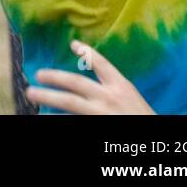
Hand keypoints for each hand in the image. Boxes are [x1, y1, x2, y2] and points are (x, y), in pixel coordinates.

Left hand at [26, 40, 154, 113]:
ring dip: (47, 96)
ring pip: (68, 102)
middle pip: (75, 82)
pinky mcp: (96, 125)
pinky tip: (44, 117)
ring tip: (31, 93)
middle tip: (38, 74)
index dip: (87, 53)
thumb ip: (114, 91)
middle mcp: (109, 97)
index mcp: (122, 87)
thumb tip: (90, 86)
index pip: (102, 64)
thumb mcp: (132, 100)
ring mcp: (101, 113)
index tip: (74, 44)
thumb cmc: (144, 118)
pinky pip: (72, 120)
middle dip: (55, 76)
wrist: (155, 141)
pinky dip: (57, 118)